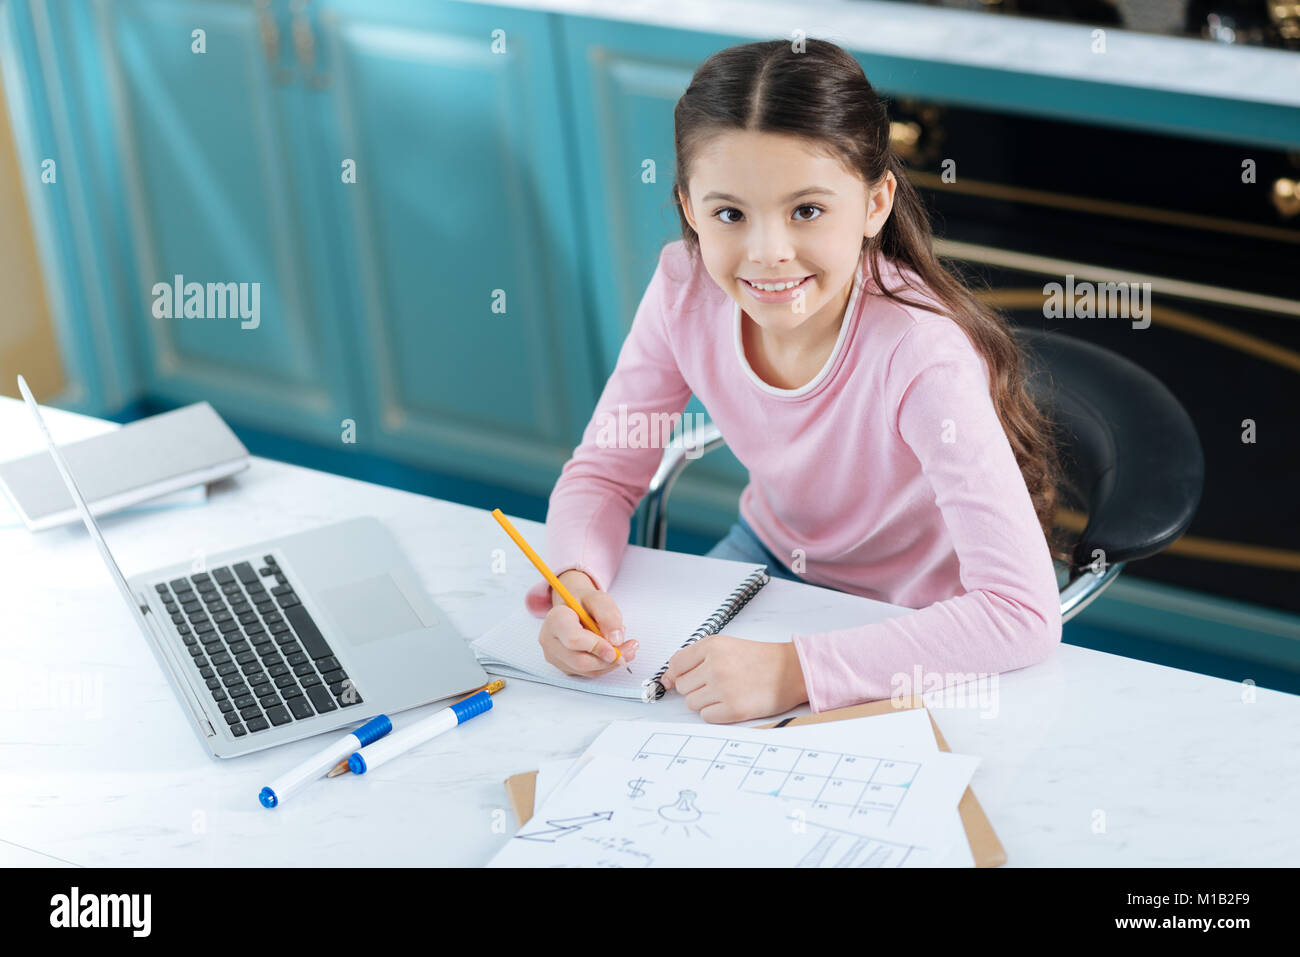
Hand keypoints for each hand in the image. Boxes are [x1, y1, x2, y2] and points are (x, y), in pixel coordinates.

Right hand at [537, 570, 637, 676]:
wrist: (574, 609)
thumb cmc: (585, 603)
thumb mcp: (600, 599)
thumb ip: (608, 615)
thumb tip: (616, 639)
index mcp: (555, 619)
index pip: (574, 639)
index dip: (597, 646)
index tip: (616, 646)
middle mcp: (549, 640)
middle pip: (580, 660)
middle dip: (609, 658)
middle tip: (630, 648)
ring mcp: (554, 657)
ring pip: (586, 670)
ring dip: (610, 663)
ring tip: (626, 648)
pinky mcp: (564, 667)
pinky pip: (587, 673)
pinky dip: (604, 665)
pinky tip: (612, 653)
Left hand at [660, 634, 807, 722]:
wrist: (792, 671)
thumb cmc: (760, 659)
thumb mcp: (726, 646)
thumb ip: (694, 659)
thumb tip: (666, 680)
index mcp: (712, 646)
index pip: (675, 664)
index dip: (679, 673)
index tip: (691, 676)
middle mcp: (715, 666)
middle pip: (682, 686)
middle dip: (695, 687)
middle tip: (718, 682)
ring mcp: (724, 689)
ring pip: (691, 703)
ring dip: (705, 701)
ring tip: (726, 692)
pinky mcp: (733, 710)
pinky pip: (706, 716)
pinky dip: (716, 713)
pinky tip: (731, 702)